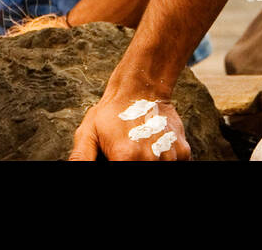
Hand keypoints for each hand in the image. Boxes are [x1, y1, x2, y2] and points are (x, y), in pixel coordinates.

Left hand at [70, 94, 190, 160]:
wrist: (142, 88)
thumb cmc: (113, 111)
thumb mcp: (88, 133)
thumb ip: (81, 158)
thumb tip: (77, 170)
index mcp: (124, 157)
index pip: (121, 174)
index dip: (116, 163)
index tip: (116, 157)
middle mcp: (148, 159)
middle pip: (141, 172)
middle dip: (132, 162)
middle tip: (129, 150)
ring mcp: (168, 156)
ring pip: (159, 169)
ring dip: (149, 161)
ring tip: (140, 147)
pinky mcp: (183, 153)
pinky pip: (174, 166)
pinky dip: (163, 159)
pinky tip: (154, 146)